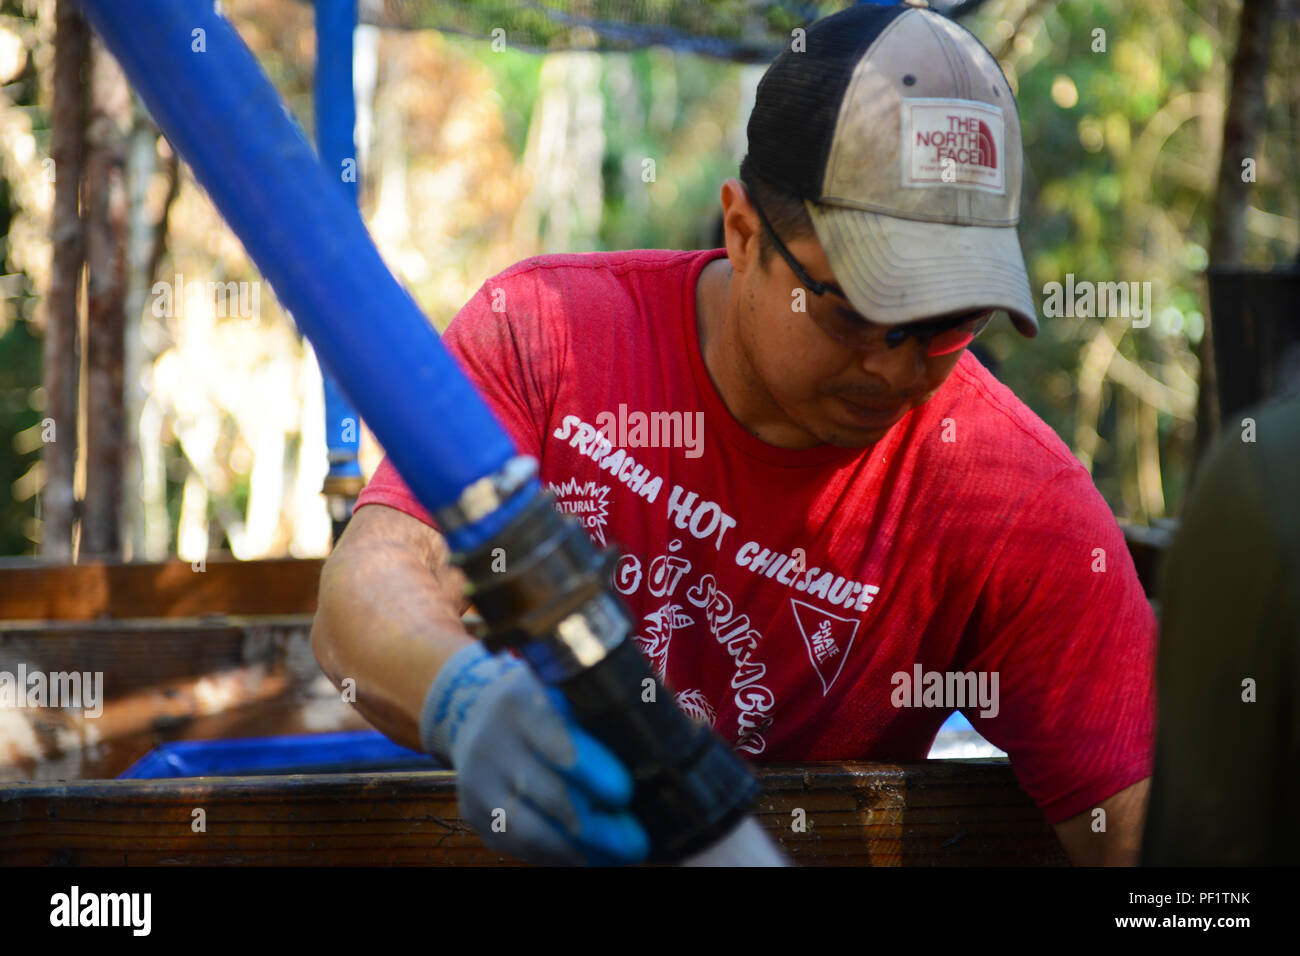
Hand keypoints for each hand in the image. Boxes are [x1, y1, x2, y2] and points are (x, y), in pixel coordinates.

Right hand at [420, 642, 649, 864]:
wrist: (478, 713)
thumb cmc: (549, 703)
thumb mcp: (568, 688)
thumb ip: (608, 707)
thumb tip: (670, 739)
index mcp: (522, 701)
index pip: (556, 738)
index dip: (591, 768)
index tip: (625, 792)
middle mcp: (492, 740)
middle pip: (548, 792)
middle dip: (597, 824)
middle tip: (638, 842)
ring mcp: (478, 780)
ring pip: (529, 829)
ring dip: (580, 851)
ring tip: (620, 860)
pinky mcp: (473, 812)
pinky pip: (518, 846)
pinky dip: (557, 858)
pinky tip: (590, 861)